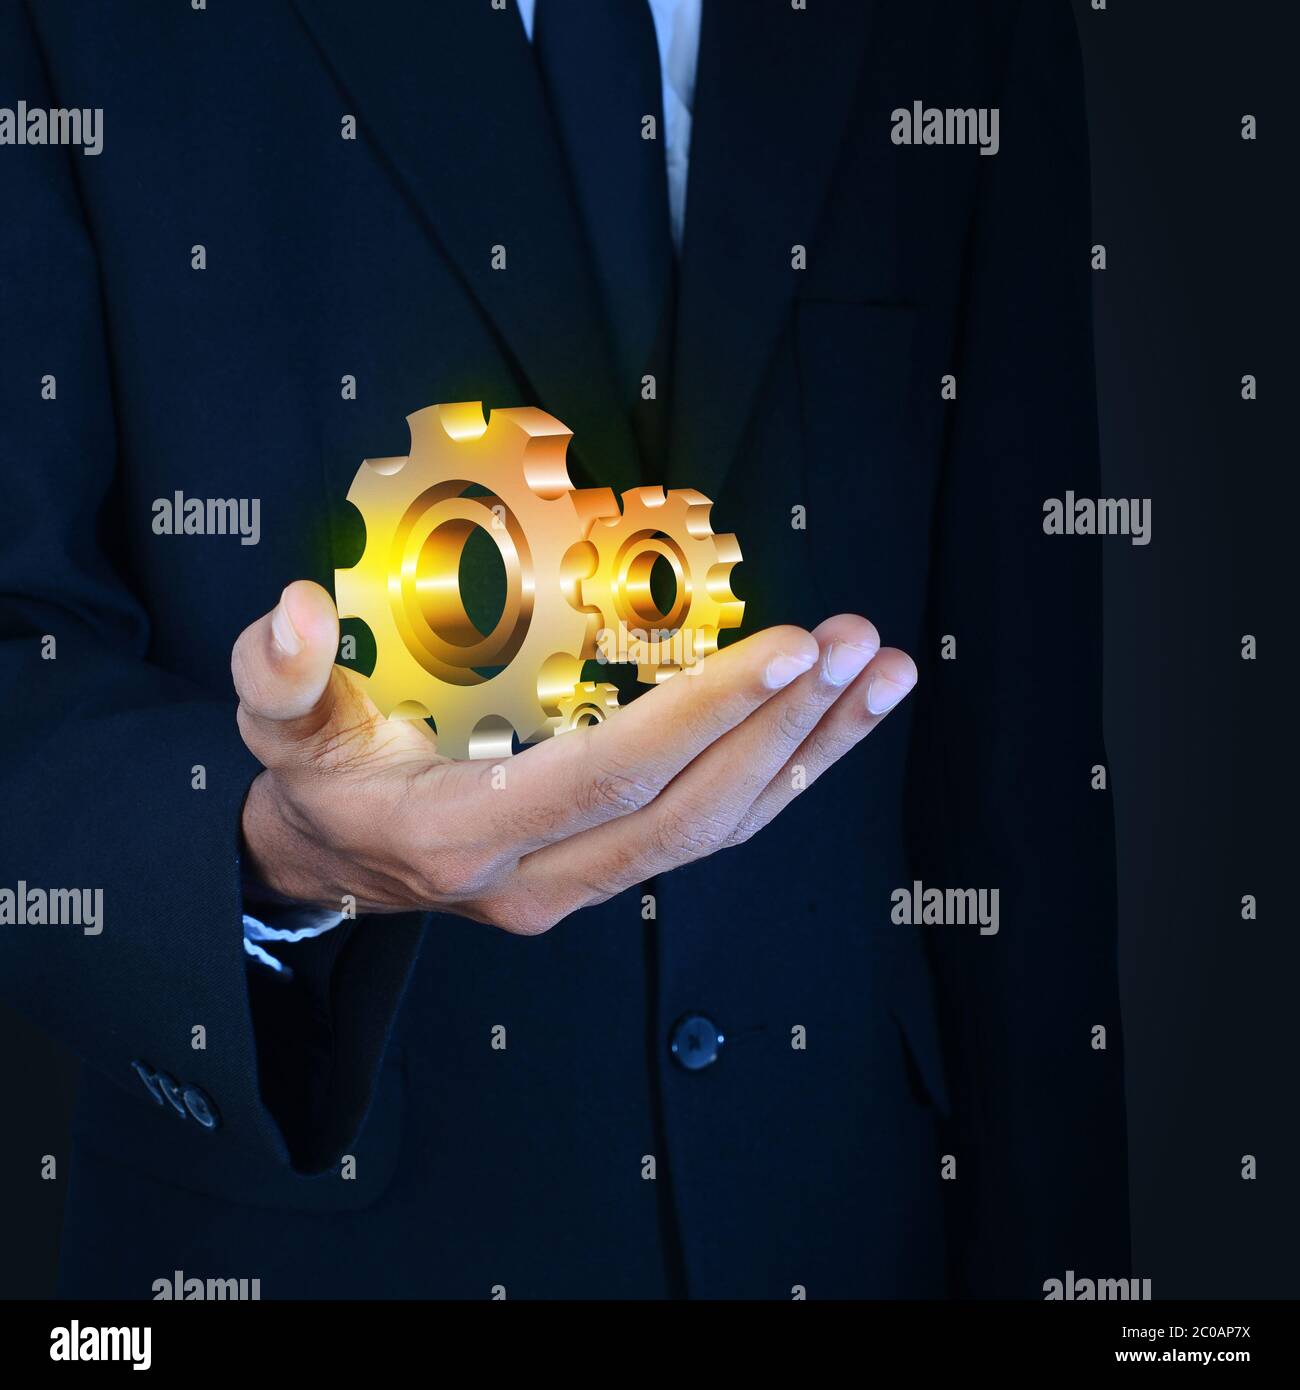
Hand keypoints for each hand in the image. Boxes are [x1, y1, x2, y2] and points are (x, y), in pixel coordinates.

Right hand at [233, 581, 916, 933]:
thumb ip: (275, 675)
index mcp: (464, 836)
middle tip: (861, 647)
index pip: (608, 776)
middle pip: (690, 814)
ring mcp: (580, 889)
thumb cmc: (313, 784)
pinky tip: (832, 725)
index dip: (703, 716)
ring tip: (881, 677)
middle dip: (785, 728)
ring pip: (719, 833)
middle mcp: (539, 880)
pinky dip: (781, 779)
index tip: (788, 645)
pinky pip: (711, 835)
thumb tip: (297, 610)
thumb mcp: (274, 728)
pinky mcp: (606, 876)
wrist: (330, 869)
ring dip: (807, 754)